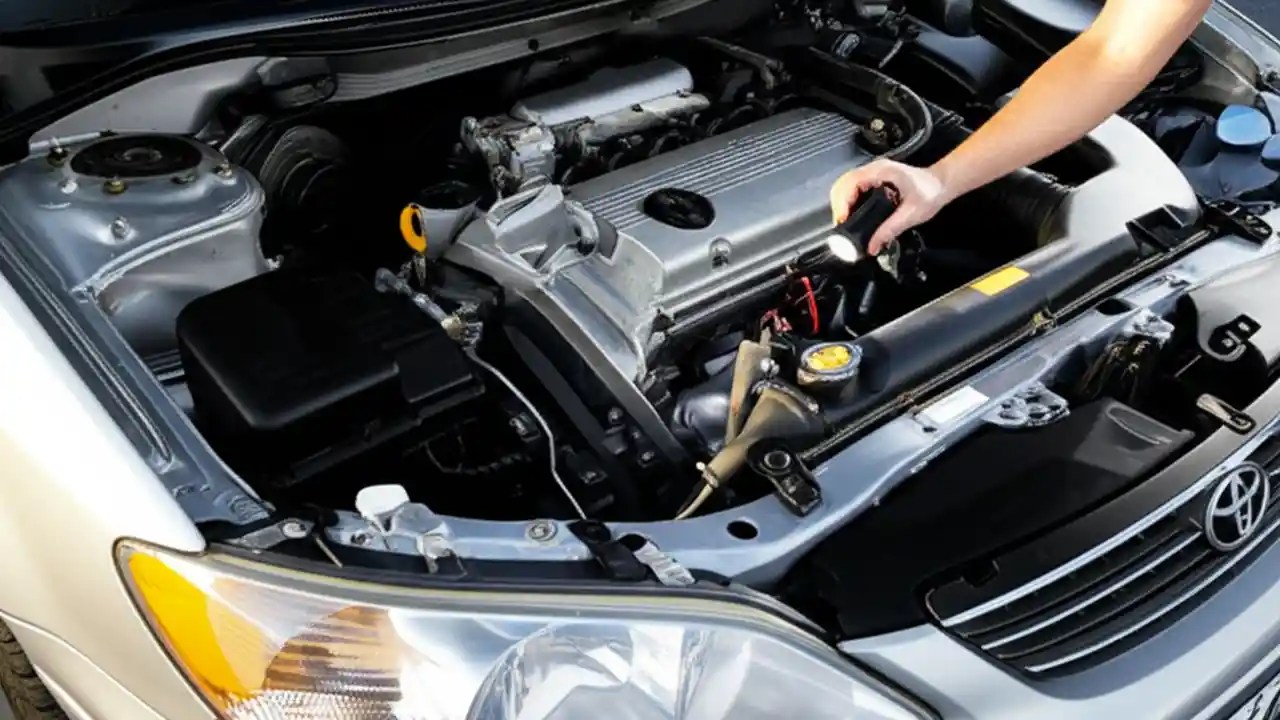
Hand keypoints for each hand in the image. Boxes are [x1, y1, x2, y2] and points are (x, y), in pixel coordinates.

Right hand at [829, 160, 951, 254]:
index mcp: (882, 172)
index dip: (843, 202)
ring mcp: (873, 173)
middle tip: (841, 225)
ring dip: (840, 203)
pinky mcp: (873, 179)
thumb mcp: (911, 214)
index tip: (842, 219)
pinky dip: (847, 201)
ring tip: (844, 222)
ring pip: (845, 185)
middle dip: (838, 205)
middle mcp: (874, 169)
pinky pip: (852, 188)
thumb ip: (890, 230)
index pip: (851, 183)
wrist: (941, 183)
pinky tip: (851, 214)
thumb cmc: (931, 191)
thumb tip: (872, 245)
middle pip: (842, 184)